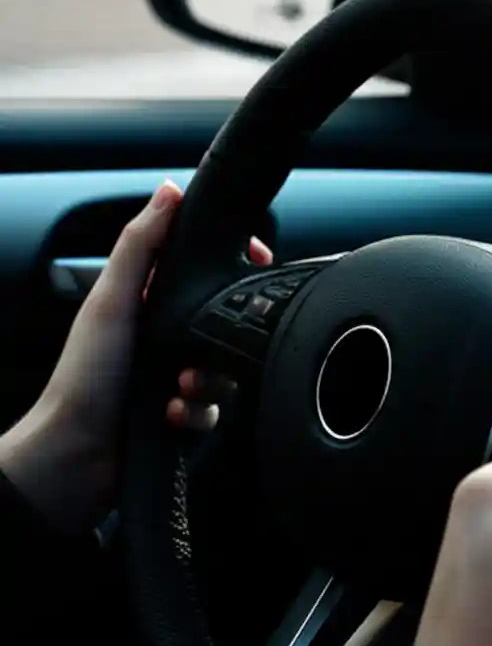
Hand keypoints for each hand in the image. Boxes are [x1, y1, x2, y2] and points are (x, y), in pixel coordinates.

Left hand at [0, 180, 270, 533]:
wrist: (78, 454)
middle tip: (199, 349)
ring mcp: (175, 376)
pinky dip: (197, 413)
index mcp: (148, 302)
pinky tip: (170, 416)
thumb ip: (140, 244)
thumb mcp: (112, 299)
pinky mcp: (185, 414)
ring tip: (177, 390)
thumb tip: (170, 190)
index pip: (205, 270)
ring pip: (227, 368)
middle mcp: (165, 336)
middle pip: (226, 321)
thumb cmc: (85, 375)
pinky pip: (217, 408)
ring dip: (207, 382)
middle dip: (222, 338)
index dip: (235, 263)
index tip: (258, 261)